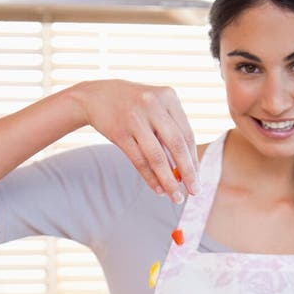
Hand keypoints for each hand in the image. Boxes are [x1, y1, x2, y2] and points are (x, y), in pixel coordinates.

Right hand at [72, 79, 199, 202]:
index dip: (194, 159)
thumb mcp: (155, 107)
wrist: (95, 96)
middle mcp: (153, 104)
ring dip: (169, 181)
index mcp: (168, 96)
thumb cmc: (133, 105)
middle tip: (194, 192)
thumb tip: (186, 170)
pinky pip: (139, 161)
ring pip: (157, 157)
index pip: (187, 134)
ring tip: (176, 197)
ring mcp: (135, 118)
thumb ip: (170, 131)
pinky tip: (159, 190)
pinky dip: (150, 178)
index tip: (197, 178)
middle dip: (188, 172)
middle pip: (177, 145)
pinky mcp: (119, 132)